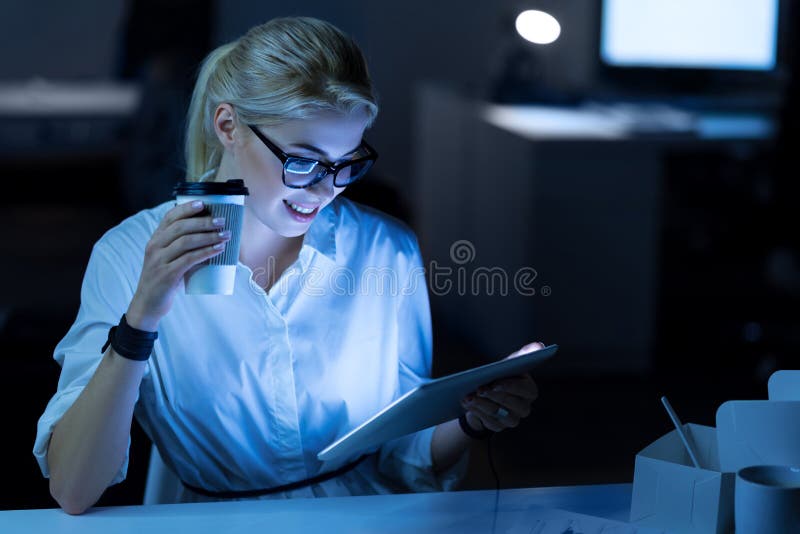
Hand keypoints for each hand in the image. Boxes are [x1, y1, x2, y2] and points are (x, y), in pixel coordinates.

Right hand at [126, 201, 230, 330]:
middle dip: (204, 222)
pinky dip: (205, 252)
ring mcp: (159, 261)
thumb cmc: (164, 280)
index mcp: (155, 240)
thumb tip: (213, 237)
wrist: (148, 304)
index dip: (187, 208)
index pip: (170, 217)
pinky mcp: (167, 274)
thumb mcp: (169, 259)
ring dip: (209, 236)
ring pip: (186, 242)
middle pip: (180, 227)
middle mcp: (155, 247)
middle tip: (222, 220)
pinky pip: (189, 259)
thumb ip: (183, 248)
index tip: (204, 203)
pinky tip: (218, 249)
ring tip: (225, 235)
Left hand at [460, 342, 542, 432]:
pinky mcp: (499, 426)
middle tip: (479, 389)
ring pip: (497, 412)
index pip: (525, 390)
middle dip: (493, 395)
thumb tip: (538, 346)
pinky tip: (467, 403)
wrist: (487, 395)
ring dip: (481, 403)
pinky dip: (476, 411)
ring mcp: (513, 419)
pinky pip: (488, 421)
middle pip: (510, 402)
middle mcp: (524, 407)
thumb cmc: (501, 376)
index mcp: (530, 390)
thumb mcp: (509, 365)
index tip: (495, 383)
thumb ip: (522, 356)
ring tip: (468, 396)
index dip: (510, 387)